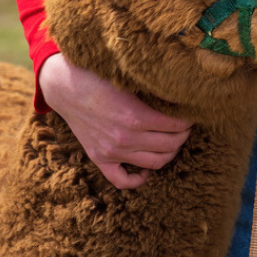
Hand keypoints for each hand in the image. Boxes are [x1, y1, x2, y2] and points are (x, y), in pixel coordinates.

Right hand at [39, 53, 192, 189]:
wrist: (65, 86)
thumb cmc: (98, 76)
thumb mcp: (130, 78)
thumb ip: (156, 89)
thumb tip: (184, 93)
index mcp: (136, 117)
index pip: (176, 125)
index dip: (188, 119)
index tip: (191, 113)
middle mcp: (125, 139)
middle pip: (170, 146)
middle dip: (183, 135)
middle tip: (185, 126)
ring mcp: (112, 152)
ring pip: (155, 164)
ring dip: (170, 153)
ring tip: (173, 140)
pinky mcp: (99, 158)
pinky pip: (123, 180)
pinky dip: (139, 179)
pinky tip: (148, 169)